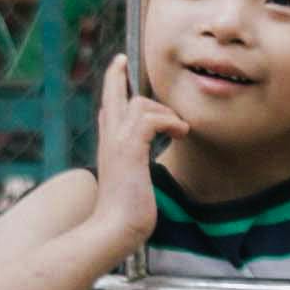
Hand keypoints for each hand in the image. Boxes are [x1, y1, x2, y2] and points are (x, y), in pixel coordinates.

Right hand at [93, 55, 183, 248]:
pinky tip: (180, 133)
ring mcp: (117, 144)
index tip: (118, 70)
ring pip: (139, 105)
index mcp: (110, 148)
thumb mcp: (131, 183)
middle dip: (117, 77)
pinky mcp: (129, 150)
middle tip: (121, 59)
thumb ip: (134, 166)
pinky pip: (150, 119)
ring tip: (179, 129)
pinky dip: (169, 122)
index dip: (113, 89)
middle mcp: (109, 141)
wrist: (113, 230)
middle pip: (112, 97)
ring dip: (164, 112)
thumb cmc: (126, 214)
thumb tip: (140, 161)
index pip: (109, 110)